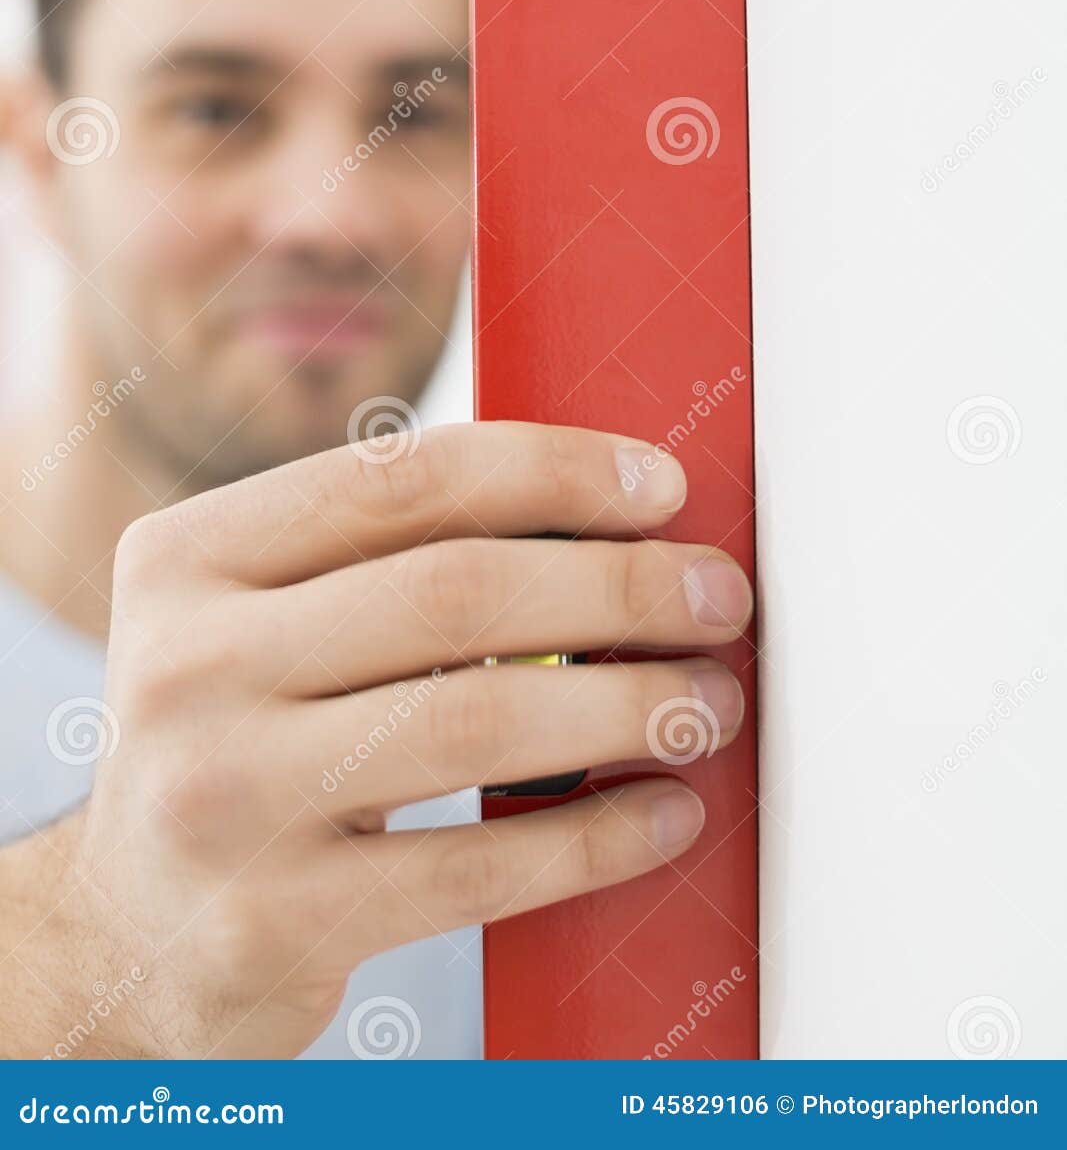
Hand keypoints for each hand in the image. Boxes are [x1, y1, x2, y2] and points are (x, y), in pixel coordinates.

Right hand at [54, 423, 750, 1056]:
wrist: (124, 936)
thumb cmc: (237, 747)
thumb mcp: (259, 627)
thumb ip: (381, 566)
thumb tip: (604, 524)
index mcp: (190, 558)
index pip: (402, 477)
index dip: (553, 471)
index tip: (660, 488)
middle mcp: (188, 665)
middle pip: (459, 589)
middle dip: (622, 586)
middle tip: (718, 599)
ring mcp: (224, 798)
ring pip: (482, 719)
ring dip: (631, 705)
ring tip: (708, 703)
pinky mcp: (275, 922)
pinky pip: (480, 866)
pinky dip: (598, 836)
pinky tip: (663, 813)